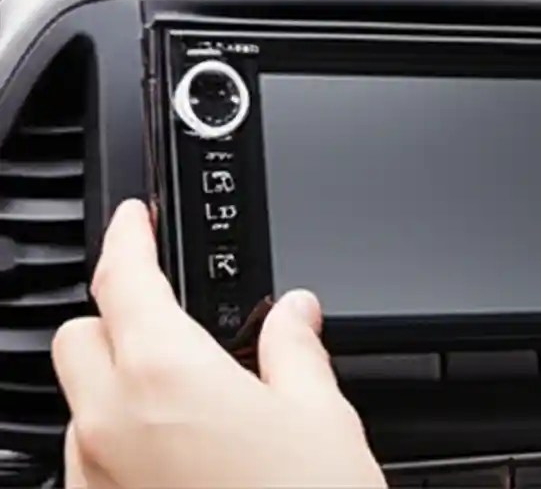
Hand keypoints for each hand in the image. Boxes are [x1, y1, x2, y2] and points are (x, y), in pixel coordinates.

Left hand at [53, 200, 384, 488]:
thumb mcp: (321, 416)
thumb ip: (293, 349)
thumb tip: (293, 313)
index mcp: (166, 375)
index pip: (120, 279)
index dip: (126, 237)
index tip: (133, 221)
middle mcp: (110, 424)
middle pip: (77, 337)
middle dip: (116, 316)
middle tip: (175, 323)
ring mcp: (95, 479)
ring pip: (78, 401)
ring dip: (115, 383)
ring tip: (189, 401)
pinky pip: (87, 459)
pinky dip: (118, 441)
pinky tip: (180, 458)